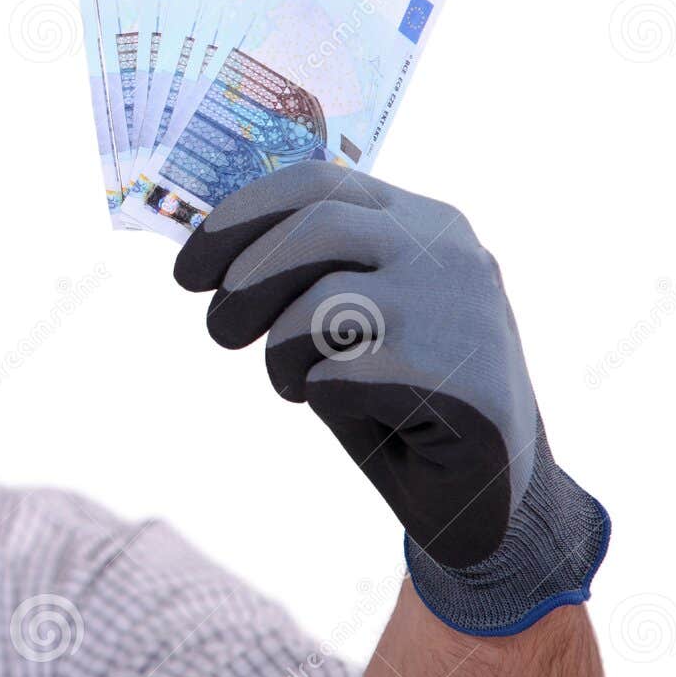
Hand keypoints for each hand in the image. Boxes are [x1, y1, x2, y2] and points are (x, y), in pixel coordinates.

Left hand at [173, 161, 609, 635]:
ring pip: (322, 304)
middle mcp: (448, 250)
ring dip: (280, 353)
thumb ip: (302, 272)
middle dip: (243, 283)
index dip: (236, 219)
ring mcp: (461, 310)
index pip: (316, 182)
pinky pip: (342, 376)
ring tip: (294, 382)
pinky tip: (351, 411)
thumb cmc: (396, 397)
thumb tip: (208, 253)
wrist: (487, 494)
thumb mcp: (346, 317)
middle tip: (220, 332)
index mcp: (421, 219)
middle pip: (315, 228)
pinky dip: (320, 396)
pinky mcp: (459, 380)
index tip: (187, 273)